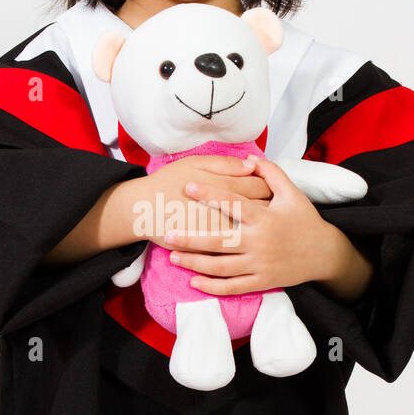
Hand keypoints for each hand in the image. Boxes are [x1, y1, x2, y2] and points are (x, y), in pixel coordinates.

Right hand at [135, 153, 271, 248]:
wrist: (142, 210)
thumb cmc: (168, 182)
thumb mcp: (195, 163)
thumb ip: (225, 164)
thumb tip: (251, 166)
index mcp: (224, 188)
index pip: (260, 186)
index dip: (268, 185)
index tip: (269, 185)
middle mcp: (226, 212)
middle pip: (261, 211)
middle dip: (269, 207)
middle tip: (271, 204)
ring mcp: (218, 235)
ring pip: (252, 232)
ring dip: (260, 228)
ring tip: (260, 222)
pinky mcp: (209, 251)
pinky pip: (234, 251)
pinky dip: (243, 246)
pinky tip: (244, 240)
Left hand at [162, 155, 343, 295]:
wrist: (324, 254)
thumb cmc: (305, 220)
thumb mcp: (292, 193)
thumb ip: (271, 173)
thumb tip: (248, 158)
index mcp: (266, 218)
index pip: (234, 204)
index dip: (211, 194)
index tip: (188, 186)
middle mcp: (260, 242)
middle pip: (220, 241)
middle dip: (191, 238)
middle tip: (166, 233)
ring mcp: (260, 264)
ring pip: (222, 267)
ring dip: (195, 263)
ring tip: (173, 257)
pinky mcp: (262, 282)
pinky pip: (233, 287)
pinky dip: (213, 287)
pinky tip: (194, 282)